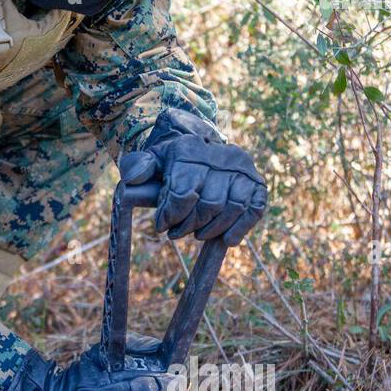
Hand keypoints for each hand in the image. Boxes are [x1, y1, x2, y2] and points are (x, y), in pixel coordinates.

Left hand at [121, 108, 266, 246]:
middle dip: (190, 225)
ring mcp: (242, 170)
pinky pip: (254, 210)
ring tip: (197, 234)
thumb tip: (133, 178)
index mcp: (191, 150)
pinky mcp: (257, 184)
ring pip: (231, 208)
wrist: (200, 151)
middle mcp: (222, 156)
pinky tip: (226, 240)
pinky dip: (240, 228)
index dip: (171, 215)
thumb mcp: (152, 159)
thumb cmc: (173, 162)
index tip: (162, 226)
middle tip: (177, 234)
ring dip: (212, 229)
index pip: (184, 192)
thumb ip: (138, 166)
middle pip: (209, 204)